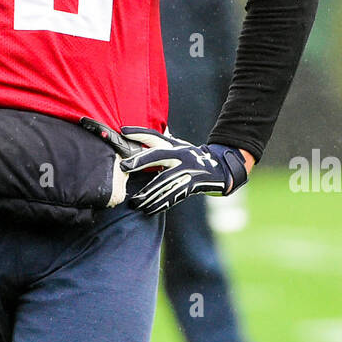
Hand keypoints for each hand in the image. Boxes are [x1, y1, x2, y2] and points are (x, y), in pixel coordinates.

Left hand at [112, 126, 251, 214]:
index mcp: (176, 146)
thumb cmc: (189, 156)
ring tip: (134, 202)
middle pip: (158, 158)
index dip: (140, 133)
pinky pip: (172, 197)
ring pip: (164, 182)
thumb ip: (154, 140)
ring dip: (147, 193)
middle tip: (123, 169)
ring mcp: (188, 172)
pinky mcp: (191, 187)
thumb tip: (125, 131)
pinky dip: (159, 205)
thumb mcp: (176, 145)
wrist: (218, 169)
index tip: (123, 134)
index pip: (155, 137)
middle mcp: (182, 156)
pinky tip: (148, 210)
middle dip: (140, 163)